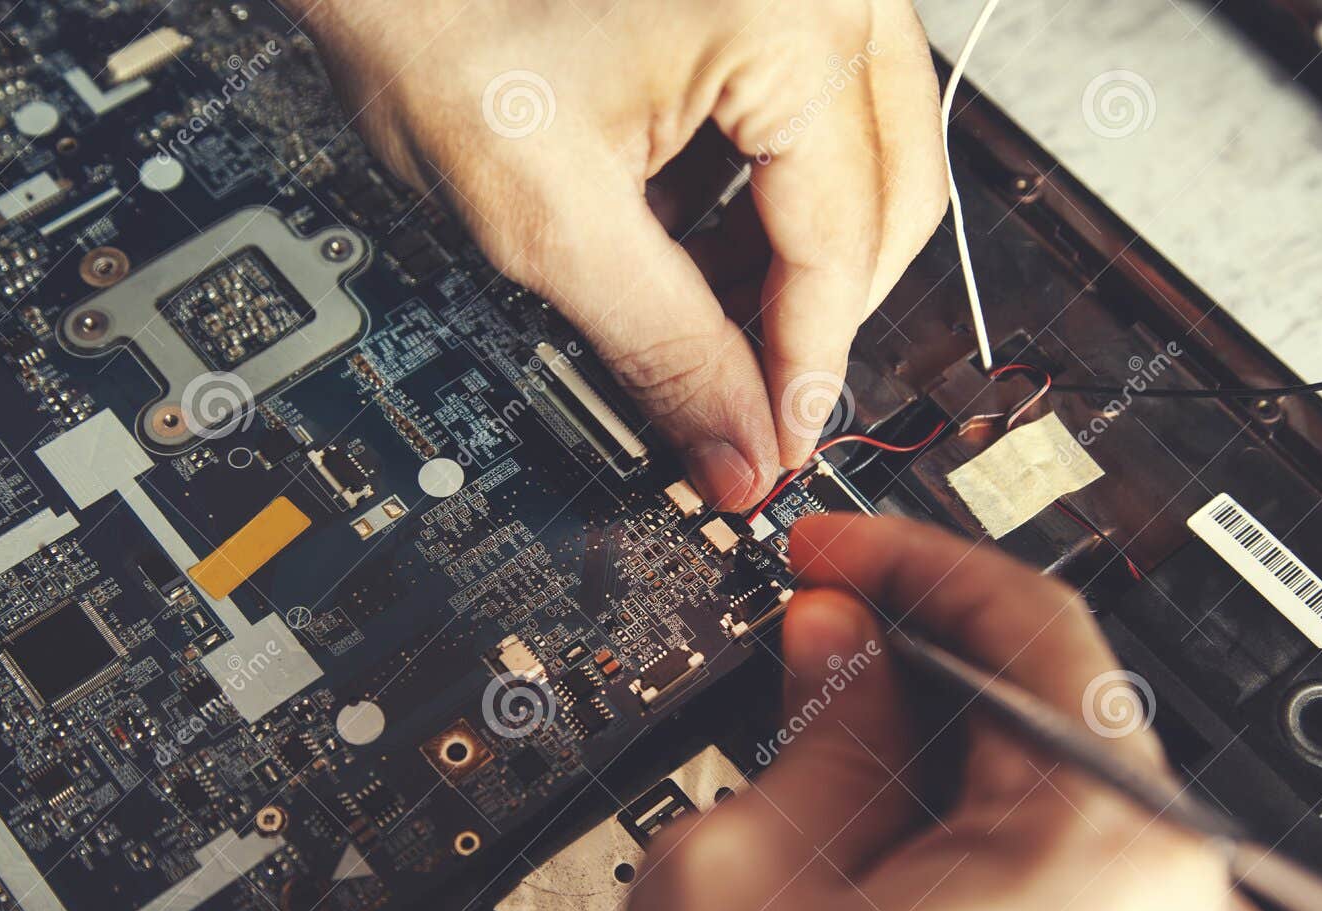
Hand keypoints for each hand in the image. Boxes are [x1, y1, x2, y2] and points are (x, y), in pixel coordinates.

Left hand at [286, 0, 945, 508]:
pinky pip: (828, 112)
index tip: (776, 446)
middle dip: (818, 313)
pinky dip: (776, 194)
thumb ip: (663, 351)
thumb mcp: (549, 217)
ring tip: (709, 317)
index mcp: (789, 16)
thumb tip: (737, 456)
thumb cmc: (431, 20)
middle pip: (890, 200)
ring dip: (801, 260)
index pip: (842, 241)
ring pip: (872, 161)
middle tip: (749, 397)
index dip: (807, 366)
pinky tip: (701, 236)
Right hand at [581, 515, 1287, 910]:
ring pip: (1060, 833)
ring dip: (944, 790)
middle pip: (1057, 736)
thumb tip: (840, 636)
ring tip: (822, 818)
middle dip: (922, 684)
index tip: (838, 559)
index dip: (913, 566)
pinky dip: (980, 882)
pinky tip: (876, 904)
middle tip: (809, 663)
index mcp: (1116, 873)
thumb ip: (817, 724)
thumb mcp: (738, 875)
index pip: (1034, 632)